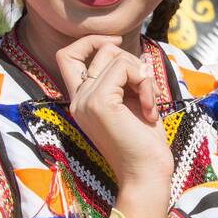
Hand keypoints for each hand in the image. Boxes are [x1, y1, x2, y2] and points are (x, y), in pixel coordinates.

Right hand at [57, 35, 173, 217]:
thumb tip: (136, 54)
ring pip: (114, 56)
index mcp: (82, 101)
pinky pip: (125, 68)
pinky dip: (145, 84)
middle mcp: (78, 100)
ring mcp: (85, 100)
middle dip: (132, 61)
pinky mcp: (99, 102)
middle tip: (146, 91)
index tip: (119, 44)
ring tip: (149, 104)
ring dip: (142, 75)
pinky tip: (149, 110)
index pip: (68, 55)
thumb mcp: (134, 104)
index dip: (91, 41)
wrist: (146, 176)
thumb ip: (129, 79)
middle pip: (100, 50)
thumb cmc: (145, 145)